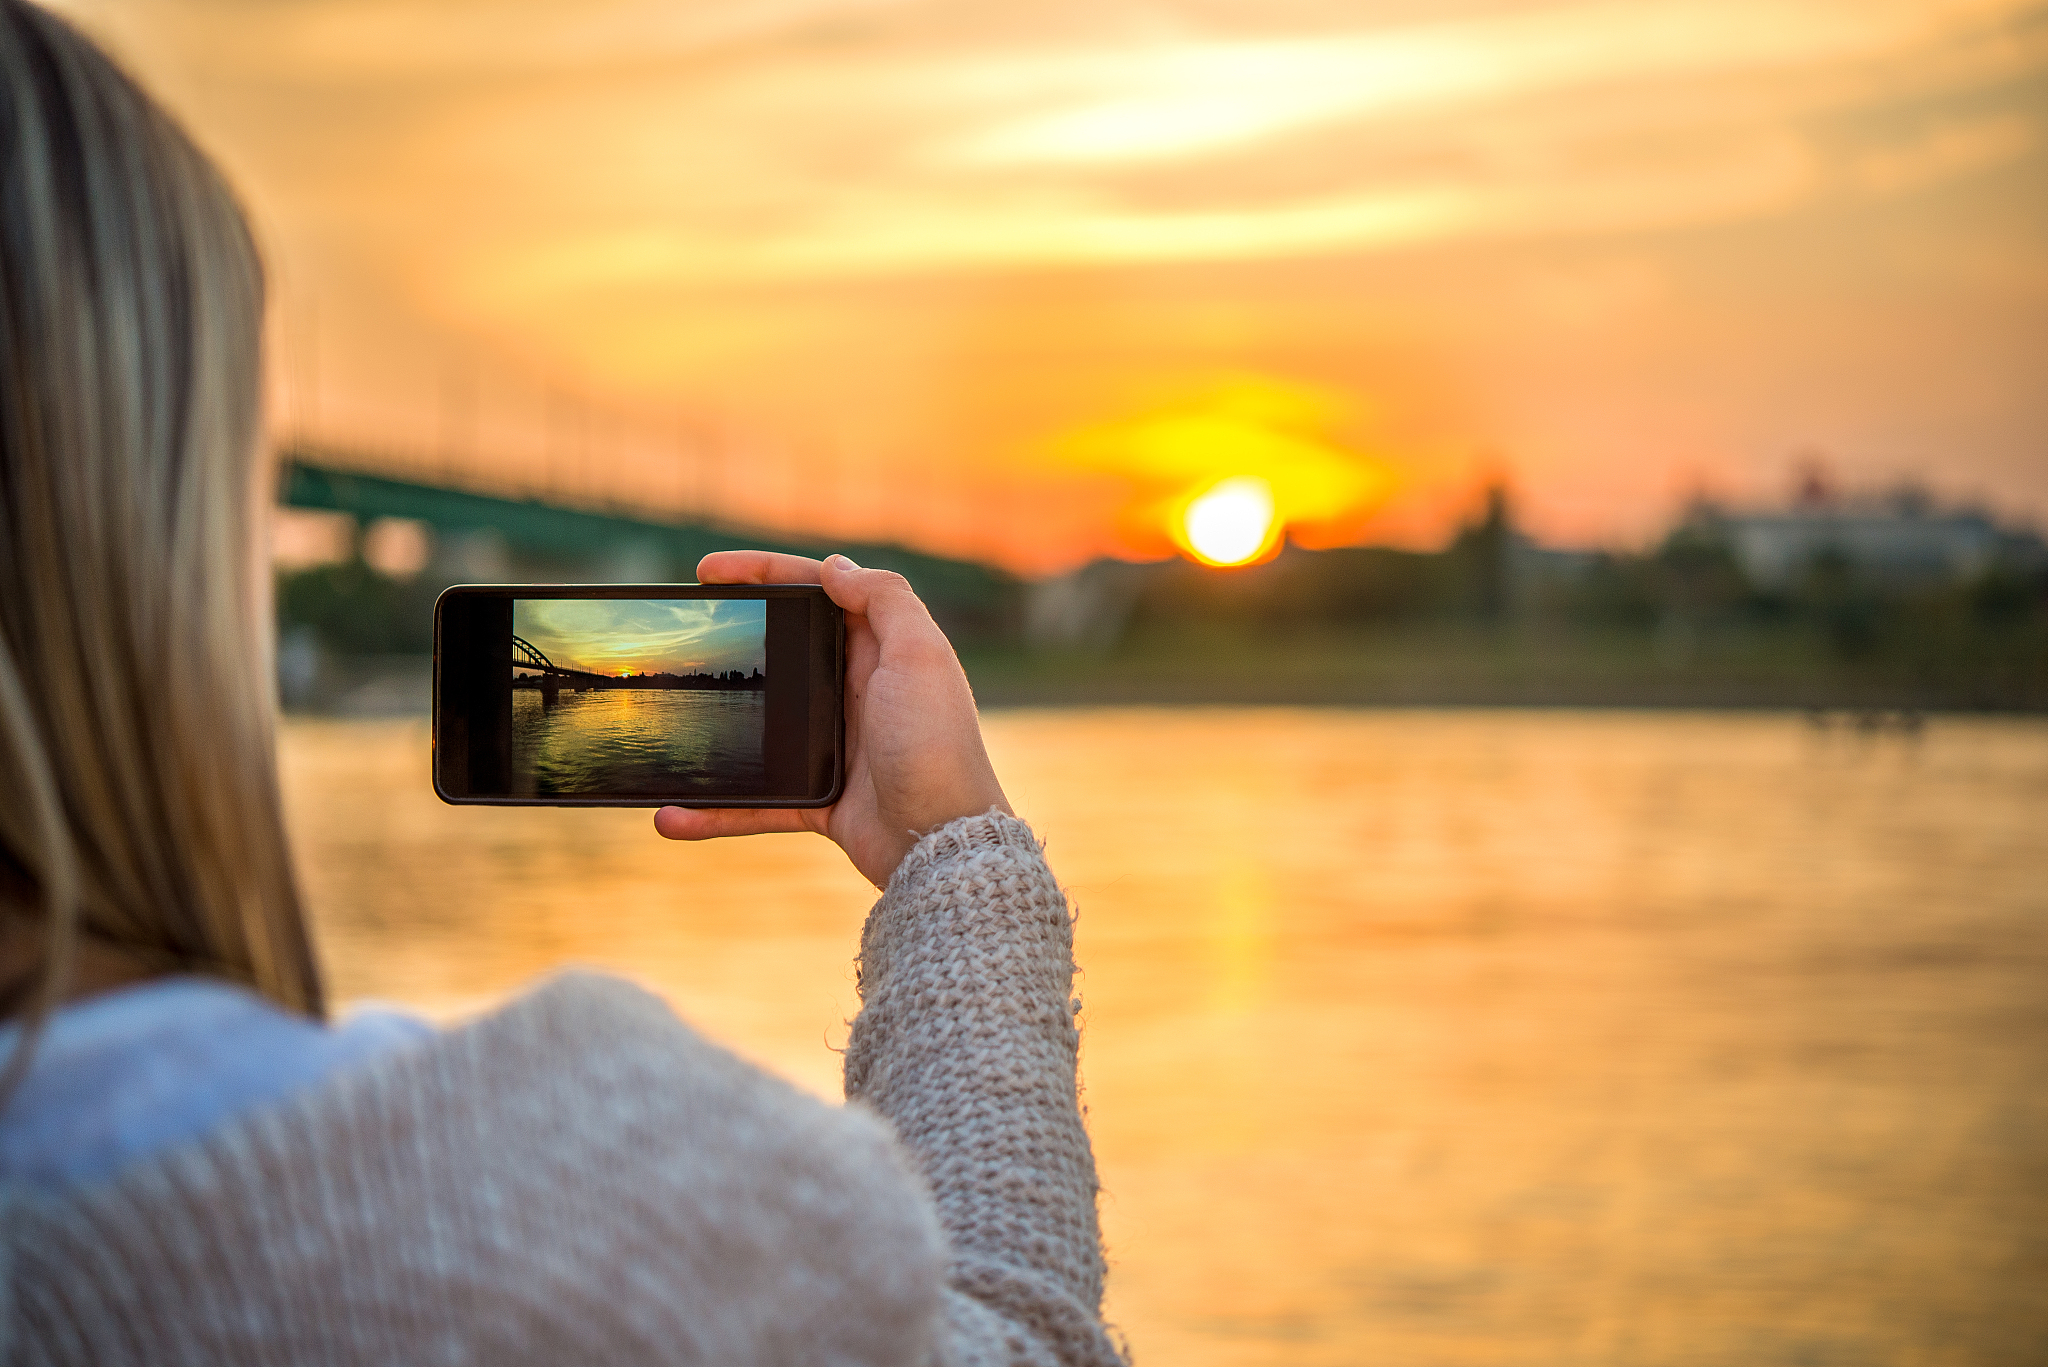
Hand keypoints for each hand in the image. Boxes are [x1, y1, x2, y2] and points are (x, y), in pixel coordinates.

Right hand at [653, 551, 1011, 886]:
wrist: (943, 843)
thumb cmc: (935, 745)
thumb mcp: (921, 656)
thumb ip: (885, 600)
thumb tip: (835, 567)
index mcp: (881, 650)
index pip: (818, 593)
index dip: (765, 573)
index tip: (707, 572)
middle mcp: (857, 691)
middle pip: (783, 648)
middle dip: (733, 634)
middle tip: (681, 628)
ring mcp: (835, 745)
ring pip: (761, 724)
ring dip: (714, 724)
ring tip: (667, 715)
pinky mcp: (819, 798)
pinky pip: (756, 800)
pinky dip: (716, 811)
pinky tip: (673, 815)